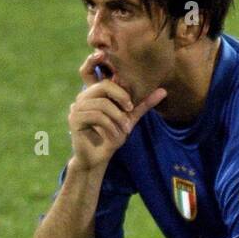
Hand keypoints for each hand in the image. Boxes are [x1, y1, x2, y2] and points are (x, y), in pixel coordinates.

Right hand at [68, 52, 165, 170]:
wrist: (98, 158)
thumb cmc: (112, 137)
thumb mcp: (130, 118)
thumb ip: (143, 104)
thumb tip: (164, 91)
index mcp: (94, 93)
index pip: (108, 79)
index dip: (121, 89)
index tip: (131, 106)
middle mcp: (83, 97)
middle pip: (104, 86)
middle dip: (122, 98)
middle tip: (131, 112)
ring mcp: (77, 107)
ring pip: (103, 104)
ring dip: (118, 117)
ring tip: (125, 129)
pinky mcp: (74, 119)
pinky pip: (96, 116)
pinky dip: (110, 126)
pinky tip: (115, 135)